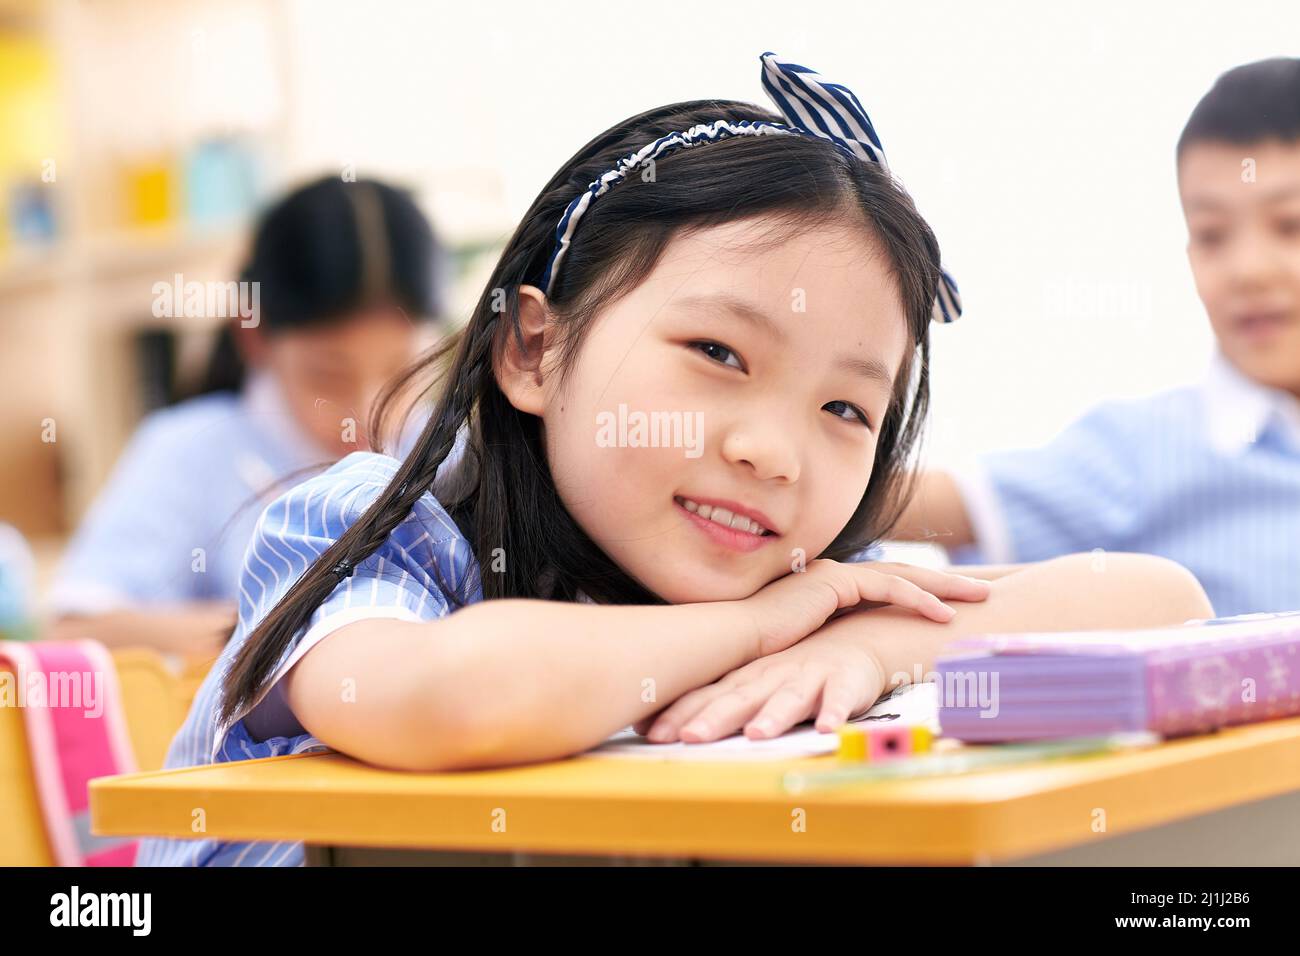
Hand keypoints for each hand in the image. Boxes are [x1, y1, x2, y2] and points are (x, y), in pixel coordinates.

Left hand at [635, 623, 888, 742]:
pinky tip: (828, 727)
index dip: (680, 714)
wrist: (848, 640)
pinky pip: (840, 699)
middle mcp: (772, 677)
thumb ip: (715, 704)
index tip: (650, 732)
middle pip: (741, 699)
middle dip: (715, 718)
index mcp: (746, 679)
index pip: (708, 697)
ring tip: (758, 733)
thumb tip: (658, 725)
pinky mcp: (844, 682)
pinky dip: (834, 712)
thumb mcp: (751, 684)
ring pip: (790, 699)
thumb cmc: (791, 669)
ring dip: (773, 716)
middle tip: (691, 738)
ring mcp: (808, 678)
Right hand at [740, 558, 989, 657]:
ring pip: (904, 575)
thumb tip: (855, 665)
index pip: (886, 585)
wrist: (734, 640)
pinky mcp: (836, 581)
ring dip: (944, 586)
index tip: (953, 603)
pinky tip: (945, 615)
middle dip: (946, 582)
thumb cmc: (761, 653)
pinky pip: (889, 587)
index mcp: (829, 588)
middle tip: (982, 590)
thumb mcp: (807, 647)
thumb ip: (831, 646)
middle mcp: (835, 575)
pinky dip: (920, 598)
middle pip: (903, 574)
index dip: (922, 592)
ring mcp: (836, 573)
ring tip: (978, 597)